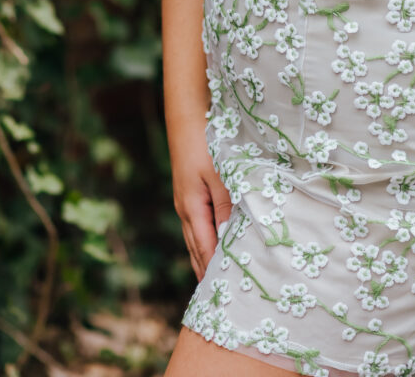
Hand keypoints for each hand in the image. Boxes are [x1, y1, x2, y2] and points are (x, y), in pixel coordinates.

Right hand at [170, 123, 232, 280]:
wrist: (186, 117)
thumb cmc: (205, 144)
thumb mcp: (218, 175)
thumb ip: (226, 205)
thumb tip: (230, 237)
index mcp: (192, 208)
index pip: (205, 249)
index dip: (214, 271)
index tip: (225, 292)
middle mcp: (185, 210)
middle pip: (196, 249)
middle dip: (207, 272)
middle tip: (220, 297)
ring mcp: (184, 202)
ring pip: (194, 238)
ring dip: (204, 258)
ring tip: (214, 281)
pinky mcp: (188, 193)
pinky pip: (196, 225)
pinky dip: (204, 241)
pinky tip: (211, 244)